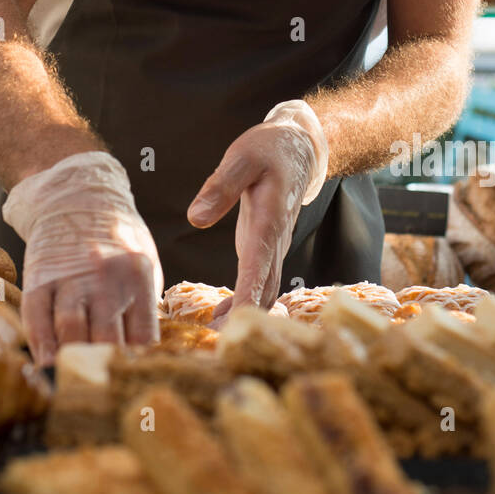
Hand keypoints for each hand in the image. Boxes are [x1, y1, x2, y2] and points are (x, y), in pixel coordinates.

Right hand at [2, 151, 162, 365]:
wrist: (76, 194)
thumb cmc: (115, 237)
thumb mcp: (143, 265)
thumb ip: (143, 308)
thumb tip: (147, 358)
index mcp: (138, 277)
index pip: (143, 339)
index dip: (137, 368)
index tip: (133, 386)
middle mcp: (106, 278)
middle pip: (106, 341)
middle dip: (105, 372)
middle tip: (104, 396)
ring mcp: (70, 277)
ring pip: (71, 332)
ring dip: (72, 362)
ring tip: (74, 382)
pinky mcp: (40, 277)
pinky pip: (37, 318)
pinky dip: (41, 346)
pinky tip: (47, 364)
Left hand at [187, 99, 327, 318]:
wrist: (299, 148)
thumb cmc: (269, 149)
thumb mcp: (242, 158)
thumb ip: (220, 186)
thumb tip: (195, 218)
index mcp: (269, 221)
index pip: (258, 266)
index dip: (246, 296)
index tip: (233, 324)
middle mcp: (274, 241)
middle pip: (263, 289)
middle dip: (242, 318)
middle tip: (215, 345)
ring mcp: (272, 247)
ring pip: (262, 290)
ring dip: (242, 314)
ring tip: (212, 338)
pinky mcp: (264, 247)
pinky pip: (257, 282)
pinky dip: (241, 301)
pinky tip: (218, 314)